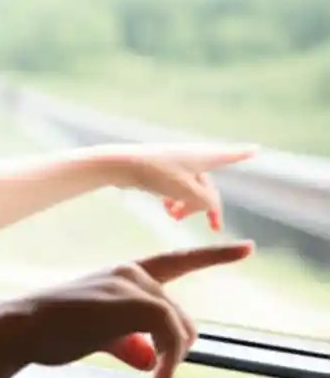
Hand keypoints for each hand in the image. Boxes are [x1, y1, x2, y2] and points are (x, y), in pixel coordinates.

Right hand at [0, 241, 254, 377]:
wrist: (21, 328)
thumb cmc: (49, 332)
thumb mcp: (94, 336)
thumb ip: (127, 344)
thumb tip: (152, 364)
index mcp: (122, 275)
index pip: (176, 261)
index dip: (213, 256)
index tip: (247, 249)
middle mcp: (132, 273)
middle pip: (181, 318)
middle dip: (174, 352)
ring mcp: (135, 285)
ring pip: (181, 330)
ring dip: (173, 362)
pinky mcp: (138, 304)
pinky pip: (173, 338)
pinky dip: (171, 365)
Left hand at [100, 143, 257, 230]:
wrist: (122, 165)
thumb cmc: (157, 174)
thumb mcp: (188, 192)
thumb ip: (206, 202)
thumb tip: (210, 207)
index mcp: (204, 157)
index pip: (230, 156)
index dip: (243, 154)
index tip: (256, 149)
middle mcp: (192, 156)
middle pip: (208, 183)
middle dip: (207, 206)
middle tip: (215, 228)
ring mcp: (176, 163)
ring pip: (191, 188)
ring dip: (188, 205)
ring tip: (177, 218)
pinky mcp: (160, 170)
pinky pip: (176, 188)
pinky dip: (176, 200)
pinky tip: (168, 210)